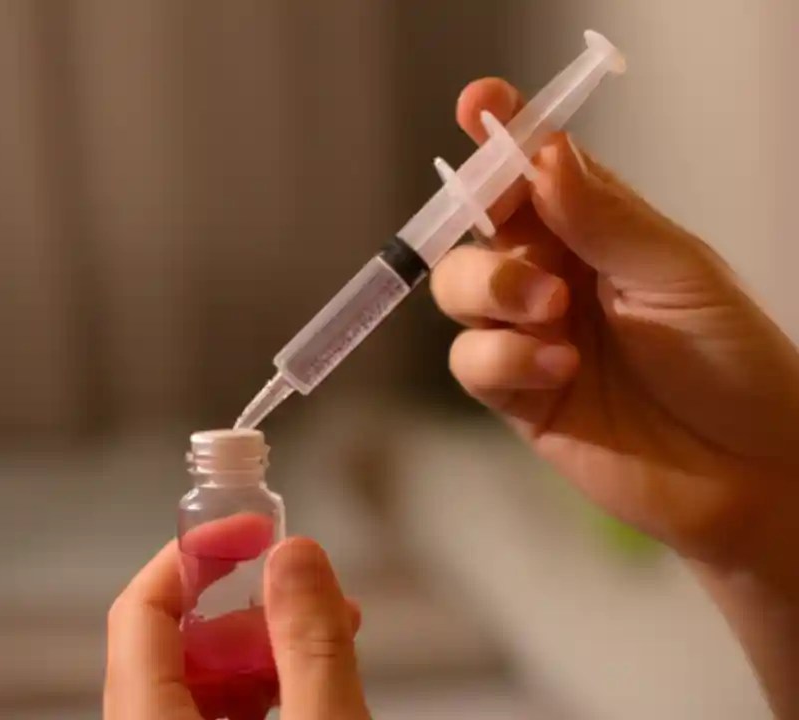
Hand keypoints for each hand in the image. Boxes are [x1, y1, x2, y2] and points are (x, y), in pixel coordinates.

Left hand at [104, 533, 369, 719]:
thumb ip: (310, 648)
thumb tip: (293, 556)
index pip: (139, 611)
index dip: (194, 556)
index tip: (255, 531)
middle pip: (168, 650)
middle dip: (246, 613)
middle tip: (316, 599)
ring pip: (192, 691)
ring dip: (257, 657)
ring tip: (331, 647)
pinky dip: (254, 701)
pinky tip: (308, 691)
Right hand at [432, 77, 798, 712]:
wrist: (748, 471)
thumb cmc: (732, 361)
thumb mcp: (678, 274)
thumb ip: (604, 219)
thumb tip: (542, 155)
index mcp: (596, 229)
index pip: (532, 169)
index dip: (499, 134)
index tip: (478, 104)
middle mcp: (553, 273)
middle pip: (473, 229)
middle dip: (488, 240)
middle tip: (537, 273)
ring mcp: (528, 333)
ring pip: (457, 290)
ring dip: (491, 294)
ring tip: (552, 319)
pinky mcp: (515, 394)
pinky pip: (471, 360)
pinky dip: (504, 358)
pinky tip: (560, 370)